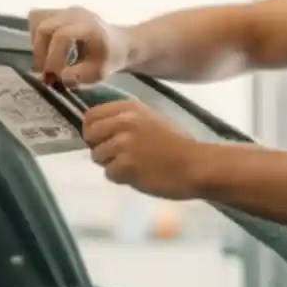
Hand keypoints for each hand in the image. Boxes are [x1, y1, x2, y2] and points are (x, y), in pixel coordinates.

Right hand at [28, 6, 130, 86]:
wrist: (119, 43)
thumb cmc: (109, 58)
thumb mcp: (98, 73)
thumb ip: (79, 76)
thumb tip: (60, 76)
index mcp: (89, 26)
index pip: (61, 36)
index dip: (53, 57)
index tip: (54, 74)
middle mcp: (76, 13)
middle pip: (44, 27)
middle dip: (40, 52)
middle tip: (45, 72)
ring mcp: (66, 9)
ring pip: (37, 20)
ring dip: (37, 42)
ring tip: (46, 60)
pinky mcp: (59, 11)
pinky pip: (38, 18)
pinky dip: (37, 35)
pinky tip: (47, 49)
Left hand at [83, 100, 203, 199]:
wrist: (195, 165)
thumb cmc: (179, 144)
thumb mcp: (153, 120)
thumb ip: (128, 120)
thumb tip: (104, 129)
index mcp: (130, 108)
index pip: (92, 115)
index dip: (92, 129)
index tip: (101, 138)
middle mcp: (123, 122)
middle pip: (90, 134)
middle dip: (99, 147)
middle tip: (115, 156)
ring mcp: (123, 144)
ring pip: (97, 156)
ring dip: (112, 164)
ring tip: (133, 166)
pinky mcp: (125, 165)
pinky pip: (109, 173)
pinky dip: (121, 177)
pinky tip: (138, 175)